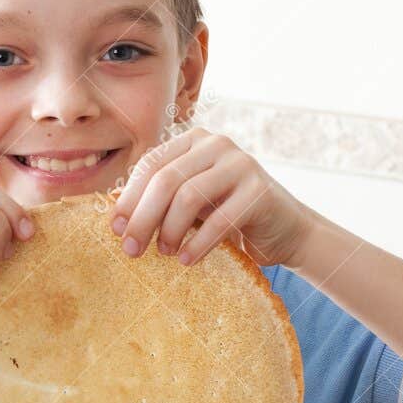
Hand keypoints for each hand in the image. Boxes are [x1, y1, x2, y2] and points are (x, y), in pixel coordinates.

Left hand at [110, 128, 316, 268]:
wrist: (286, 230)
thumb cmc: (231, 217)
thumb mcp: (193, 203)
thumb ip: (163, 200)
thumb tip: (116, 220)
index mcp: (194, 141)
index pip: (151, 164)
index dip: (129, 197)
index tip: (115, 229)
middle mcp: (217, 144)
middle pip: (166, 180)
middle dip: (143, 217)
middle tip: (131, 250)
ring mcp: (241, 164)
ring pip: (189, 196)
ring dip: (170, 231)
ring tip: (165, 254)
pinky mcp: (260, 191)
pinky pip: (220, 219)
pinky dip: (199, 243)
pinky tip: (187, 261)